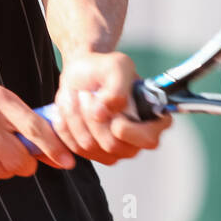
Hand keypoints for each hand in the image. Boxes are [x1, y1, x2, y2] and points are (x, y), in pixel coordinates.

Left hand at [52, 51, 171, 163]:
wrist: (82, 74)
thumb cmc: (104, 69)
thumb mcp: (117, 65)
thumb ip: (117, 87)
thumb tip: (103, 114)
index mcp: (154, 120)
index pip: (147, 139)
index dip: (125, 127)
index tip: (109, 106)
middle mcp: (137, 140)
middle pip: (112, 144)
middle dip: (92, 115)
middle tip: (88, 93)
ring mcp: (115, 150)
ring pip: (88, 146)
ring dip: (76, 116)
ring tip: (79, 96)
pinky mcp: (93, 154)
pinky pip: (73, 147)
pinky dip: (65, 125)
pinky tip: (70, 108)